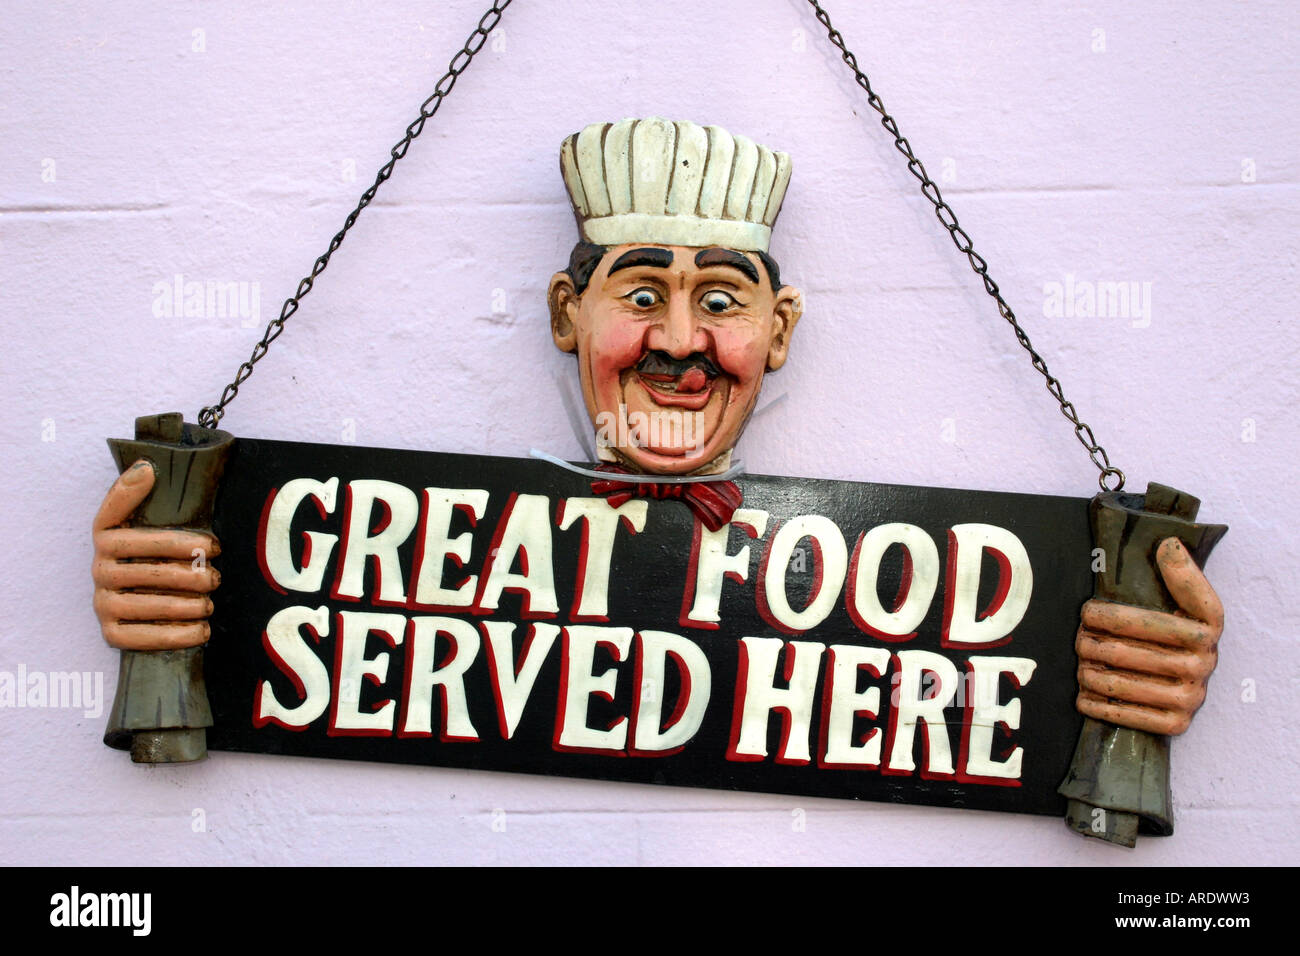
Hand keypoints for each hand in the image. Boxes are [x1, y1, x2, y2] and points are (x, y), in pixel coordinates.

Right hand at [92, 459, 221, 649]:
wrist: (138, 595)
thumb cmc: (152, 550)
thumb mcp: (147, 519)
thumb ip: (140, 495)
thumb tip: (146, 467)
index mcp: (106, 537)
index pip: (133, 535)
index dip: (174, 541)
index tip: (212, 545)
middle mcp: (99, 570)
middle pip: (147, 573)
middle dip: (189, 576)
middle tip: (216, 578)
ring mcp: (102, 603)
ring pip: (147, 605)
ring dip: (185, 606)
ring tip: (210, 603)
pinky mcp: (110, 633)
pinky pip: (141, 637)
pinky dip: (175, 635)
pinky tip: (201, 629)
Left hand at [1074, 537, 1223, 735]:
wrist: (1189, 678)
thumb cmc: (1178, 628)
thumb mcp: (1188, 599)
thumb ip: (1180, 574)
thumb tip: (1168, 545)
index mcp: (1207, 629)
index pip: (1146, 621)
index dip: (1110, 617)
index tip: (1087, 610)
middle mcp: (1203, 665)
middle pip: (1122, 653)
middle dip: (1089, 643)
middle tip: (1077, 637)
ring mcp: (1190, 697)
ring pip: (1117, 683)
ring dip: (1087, 672)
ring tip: (1079, 662)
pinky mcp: (1176, 724)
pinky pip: (1124, 716)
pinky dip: (1095, 704)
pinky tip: (1082, 693)